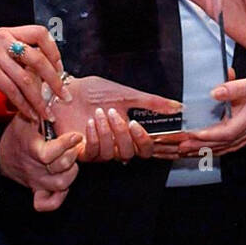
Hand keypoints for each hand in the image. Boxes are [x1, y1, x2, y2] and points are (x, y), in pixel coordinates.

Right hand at [0, 25, 65, 123]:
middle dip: (54, 80)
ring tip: (47, 113)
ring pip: (27, 78)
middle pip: (39, 57)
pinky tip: (28, 114)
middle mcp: (2, 38)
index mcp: (6, 32)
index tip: (59, 69)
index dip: (54, 51)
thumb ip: (11, 56)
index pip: (40, 33)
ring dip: (40, 99)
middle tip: (63, 96)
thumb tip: (36, 71)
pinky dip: (23, 105)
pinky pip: (13, 90)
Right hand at [0, 115, 82, 211]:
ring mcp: (37, 181)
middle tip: (75, 147)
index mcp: (31, 149)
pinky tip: (64, 185)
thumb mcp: (25, 117)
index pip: (49, 154)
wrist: (0, 155)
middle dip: (72, 157)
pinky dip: (58, 198)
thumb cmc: (18, 133)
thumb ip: (39, 108)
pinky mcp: (38, 190)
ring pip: (60, 186)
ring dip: (71, 174)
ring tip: (72, 162)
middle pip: (59, 170)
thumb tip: (52, 95)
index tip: (76, 135)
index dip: (66, 145)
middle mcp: (35, 168)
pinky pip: (47, 203)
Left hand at [49, 75, 177, 161]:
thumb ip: (152, 102)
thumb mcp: (126, 94)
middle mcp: (114, 144)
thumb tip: (179, 107)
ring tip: (99, 113)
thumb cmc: (94, 92)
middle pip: (129, 154)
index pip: (144, 150)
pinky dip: (93, 138)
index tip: (137, 125)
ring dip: (106, 133)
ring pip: (110, 155)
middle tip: (113, 113)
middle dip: (122, 134)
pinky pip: (92, 154)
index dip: (144, 143)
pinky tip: (89, 123)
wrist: (66, 89)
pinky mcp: (79, 152)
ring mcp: (97, 150)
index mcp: (127, 133)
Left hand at [152, 61, 245, 157]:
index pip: (225, 132)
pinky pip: (242, 137)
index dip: (206, 136)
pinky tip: (220, 140)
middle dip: (202, 146)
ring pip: (234, 142)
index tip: (189, 136)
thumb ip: (237, 87)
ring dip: (212, 147)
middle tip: (181, 148)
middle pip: (226, 142)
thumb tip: (214, 93)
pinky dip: (227, 142)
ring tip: (194, 149)